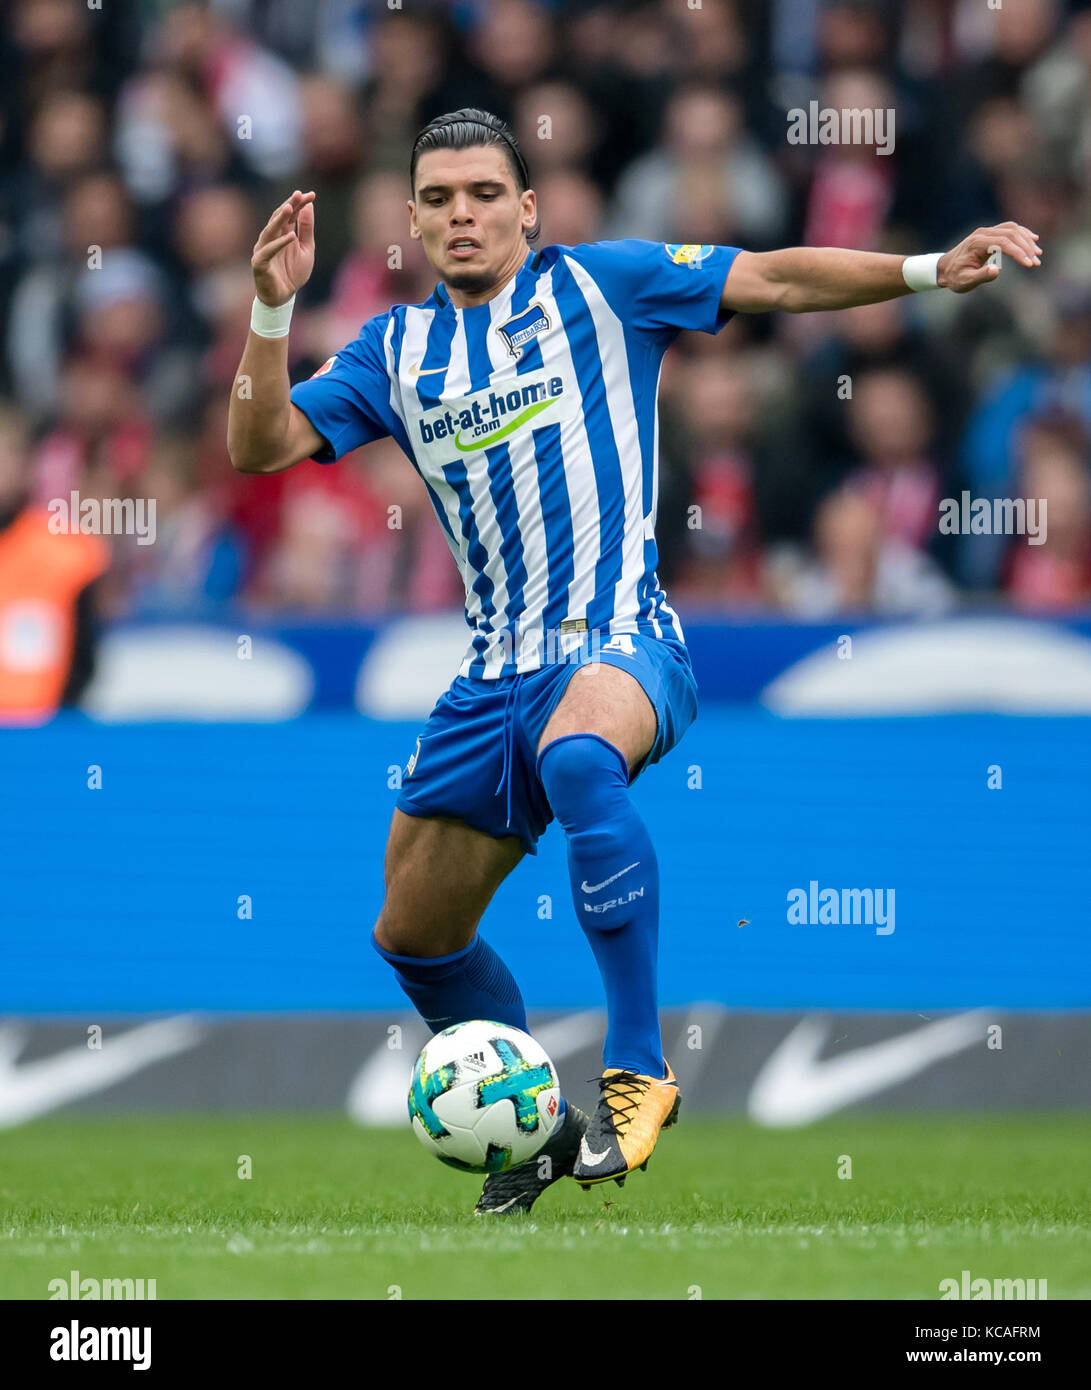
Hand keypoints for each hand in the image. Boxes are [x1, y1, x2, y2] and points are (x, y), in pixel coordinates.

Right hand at [252, 190, 315, 306]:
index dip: (300, 203)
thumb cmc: (293, 273)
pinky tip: (291, 237)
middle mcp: (271, 237)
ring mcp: (263, 248)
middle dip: (289, 205)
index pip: (291, 214)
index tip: (311, 194)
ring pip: (271, 230)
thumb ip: (306, 230)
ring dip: (280, 218)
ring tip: (290, 207)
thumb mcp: (307, 249)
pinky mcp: (259, 262)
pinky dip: (279, 244)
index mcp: (283, 233)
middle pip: (279, 217)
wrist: (283, 297)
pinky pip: (269, 251)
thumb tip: (309, 206)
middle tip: (299, 194)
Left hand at [937, 221, 1041, 292]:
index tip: (1029, 264)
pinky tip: (1033, 240)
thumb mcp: (965, 281)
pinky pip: (1009, 229)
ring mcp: (986, 231)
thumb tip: (996, 270)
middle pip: (1011, 234)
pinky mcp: (990, 233)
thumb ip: (980, 276)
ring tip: (1038, 254)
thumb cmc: (954, 277)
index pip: (1003, 243)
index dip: (1018, 253)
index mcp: (977, 243)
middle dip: (1026, 248)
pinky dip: (1022, 234)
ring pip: (1012, 229)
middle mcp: (982, 233)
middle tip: (1036, 262)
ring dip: (1027, 240)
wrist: (944, 269)